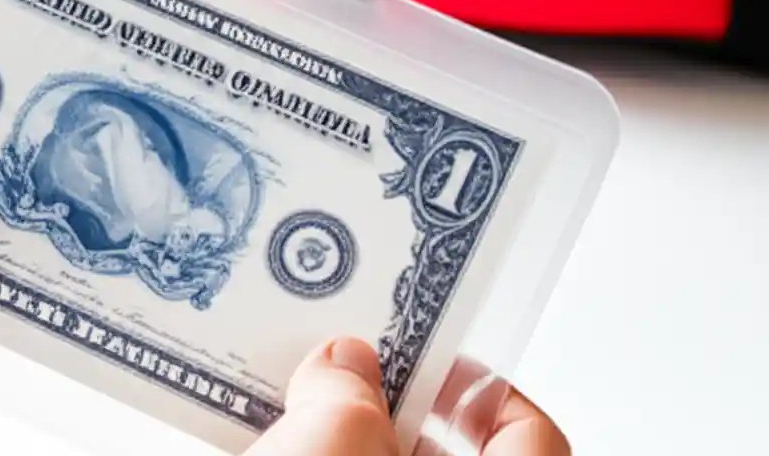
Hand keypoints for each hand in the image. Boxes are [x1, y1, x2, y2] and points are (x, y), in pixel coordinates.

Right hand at [244, 339, 569, 455]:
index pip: (530, 434)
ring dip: (342, 433)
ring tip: (299, 394)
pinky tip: (267, 435)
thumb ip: (348, 385)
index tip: (438, 350)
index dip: (486, 382)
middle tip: (354, 362)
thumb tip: (341, 362)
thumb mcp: (337, 439)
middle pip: (443, 452)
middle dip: (394, 400)